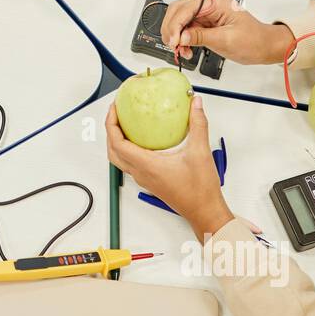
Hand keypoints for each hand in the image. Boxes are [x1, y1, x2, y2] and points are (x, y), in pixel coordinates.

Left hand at [105, 98, 232, 241]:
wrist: (204, 211)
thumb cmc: (200, 190)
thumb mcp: (200, 151)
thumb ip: (198, 124)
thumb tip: (195, 104)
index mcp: (147, 166)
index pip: (117, 143)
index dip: (111, 124)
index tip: (114, 108)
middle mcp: (141, 173)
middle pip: (112, 151)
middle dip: (110, 130)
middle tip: (116, 113)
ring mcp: (144, 178)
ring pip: (120, 159)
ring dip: (117, 141)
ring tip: (125, 124)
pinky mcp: (150, 181)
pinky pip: (131, 163)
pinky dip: (128, 149)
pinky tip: (143, 139)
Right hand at [159, 0, 294, 65]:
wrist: (264, 47)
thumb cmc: (253, 40)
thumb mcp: (226, 40)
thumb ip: (201, 37)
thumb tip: (180, 37)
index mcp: (216, 2)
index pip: (186, 8)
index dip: (176, 24)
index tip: (173, 41)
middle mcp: (209, 5)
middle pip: (178, 11)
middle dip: (172, 28)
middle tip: (172, 45)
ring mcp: (206, 14)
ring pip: (179, 21)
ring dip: (175, 36)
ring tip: (180, 50)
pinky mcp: (204, 24)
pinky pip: (186, 29)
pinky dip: (181, 40)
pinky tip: (185, 50)